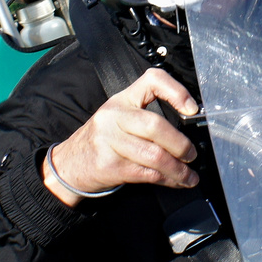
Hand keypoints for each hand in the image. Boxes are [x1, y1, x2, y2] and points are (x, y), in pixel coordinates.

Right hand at [44, 69, 199, 205]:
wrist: (70, 164)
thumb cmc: (103, 139)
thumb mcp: (120, 116)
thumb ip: (147, 114)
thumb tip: (188, 124)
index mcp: (122, 100)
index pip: (152, 80)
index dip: (176, 92)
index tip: (192, 110)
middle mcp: (114, 117)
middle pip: (155, 126)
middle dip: (180, 144)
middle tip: (191, 154)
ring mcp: (110, 142)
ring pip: (154, 155)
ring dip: (178, 169)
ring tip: (189, 175)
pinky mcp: (111, 166)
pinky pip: (147, 174)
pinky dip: (168, 180)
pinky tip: (176, 181)